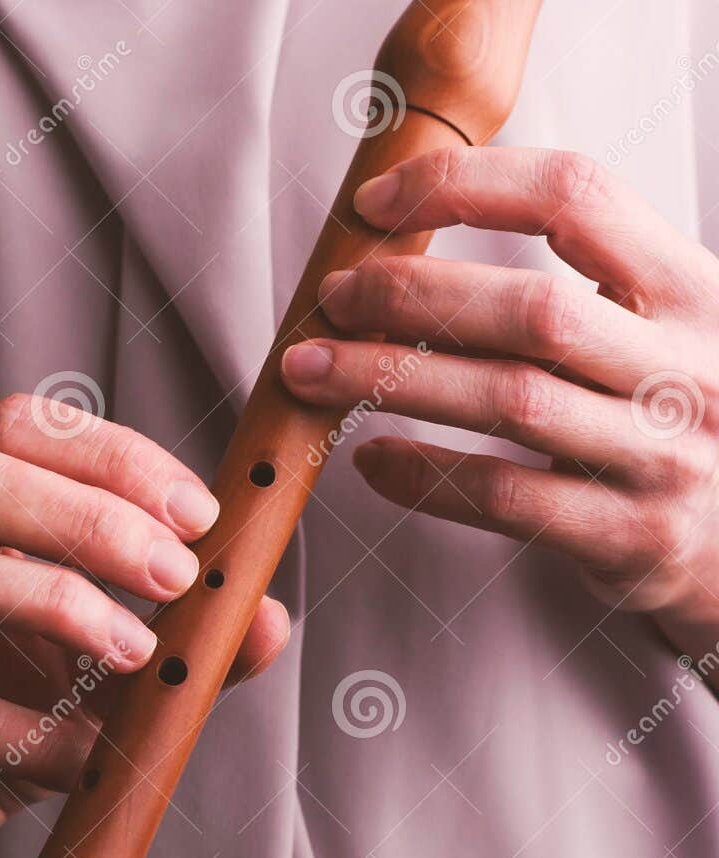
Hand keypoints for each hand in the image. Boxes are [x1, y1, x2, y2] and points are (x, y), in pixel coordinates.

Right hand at [0, 393, 289, 857]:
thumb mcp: (94, 669)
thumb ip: (180, 640)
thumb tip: (269, 622)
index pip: (13, 429)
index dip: (110, 456)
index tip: (198, 514)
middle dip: (88, 519)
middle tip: (177, 575)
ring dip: (60, 603)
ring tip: (139, 653)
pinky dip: (36, 733)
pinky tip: (95, 759)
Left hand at [281, 146, 718, 647]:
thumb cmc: (687, 418)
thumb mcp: (667, 329)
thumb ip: (583, 284)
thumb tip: (417, 240)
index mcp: (694, 289)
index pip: (577, 197)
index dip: (465, 187)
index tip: (379, 203)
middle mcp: (687, 367)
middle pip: (530, 308)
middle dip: (410, 295)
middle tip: (332, 297)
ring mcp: (666, 456)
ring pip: (508, 400)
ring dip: (390, 378)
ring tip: (311, 369)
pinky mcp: (634, 537)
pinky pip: (506, 499)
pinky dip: (424, 476)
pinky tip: (370, 460)